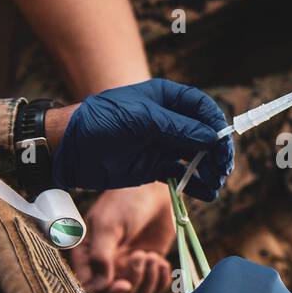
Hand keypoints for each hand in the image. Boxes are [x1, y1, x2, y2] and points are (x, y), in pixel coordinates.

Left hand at [50, 79, 233, 199]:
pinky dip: (195, 185)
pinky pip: (182, 175)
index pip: (201, 108)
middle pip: (204, 134)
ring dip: (209, 170)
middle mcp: (168, 121)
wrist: (69, 149)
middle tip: (222, 170)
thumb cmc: (100, 122)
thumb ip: (176, 127)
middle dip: (216, 152)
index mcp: (165, 99)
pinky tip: (206, 193)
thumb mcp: (140, 118)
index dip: (215, 124)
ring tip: (214, 184)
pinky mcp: (155, 167)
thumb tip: (211, 137)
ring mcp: (162, 145)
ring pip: (197, 157)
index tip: (222, 143)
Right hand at [71, 185, 174, 292]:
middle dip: (133, 282)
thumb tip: (100, 287)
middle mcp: (107, 266)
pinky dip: (161, 279)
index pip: (91, 288)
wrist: (154, 189)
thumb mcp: (108, 226)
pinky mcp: (149, 266)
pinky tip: (161, 260)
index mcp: (88, 256)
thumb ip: (100, 257)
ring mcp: (129, 267)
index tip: (123, 285)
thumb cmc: (125, 202)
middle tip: (140, 256)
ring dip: (148, 280)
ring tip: (151, 255)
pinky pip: (155, 289)